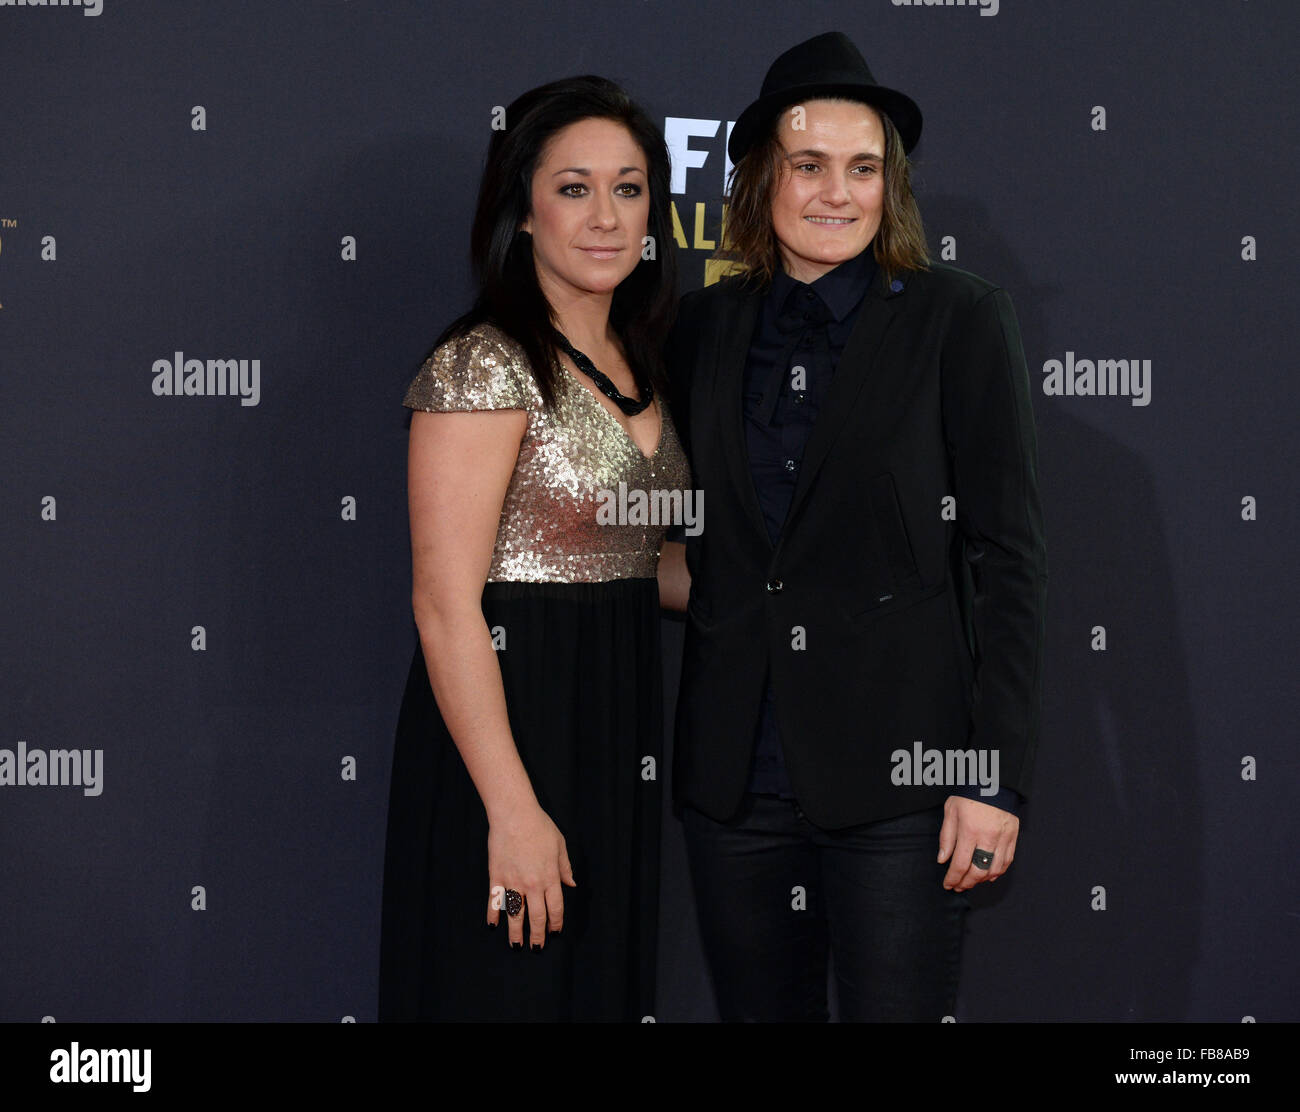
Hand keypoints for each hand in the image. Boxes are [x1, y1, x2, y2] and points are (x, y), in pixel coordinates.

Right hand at [486, 803, 575, 949]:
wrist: (514, 815)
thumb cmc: (539, 827)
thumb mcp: (560, 845)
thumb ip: (565, 867)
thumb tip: (571, 884)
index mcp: (551, 877)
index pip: (555, 908)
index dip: (555, 923)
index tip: (555, 933)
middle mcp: (533, 884)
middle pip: (537, 917)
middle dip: (537, 935)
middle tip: (537, 948)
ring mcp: (513, 882)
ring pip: (516, 914)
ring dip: (516, 933)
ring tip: (516, 946)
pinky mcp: (497, 877)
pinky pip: (495, 900)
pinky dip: (493, 914)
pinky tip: (493, 926)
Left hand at [937, 795, 1018, 890]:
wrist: (993, 782)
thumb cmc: (968, 794)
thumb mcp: (951, 811)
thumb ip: (946, 837)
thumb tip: (943, 859)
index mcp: (969, 831)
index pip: (960, 864)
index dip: (953, 878)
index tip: (948, 884)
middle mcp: (988, 837)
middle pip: (977, 871)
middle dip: (966, 883)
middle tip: (958, 886)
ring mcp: (1003, 838)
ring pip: (994, 869)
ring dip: (981, 880)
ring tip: (971, 881)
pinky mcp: (1013, 837)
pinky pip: (1007, 861)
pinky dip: (997, 872)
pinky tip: (988, 875)